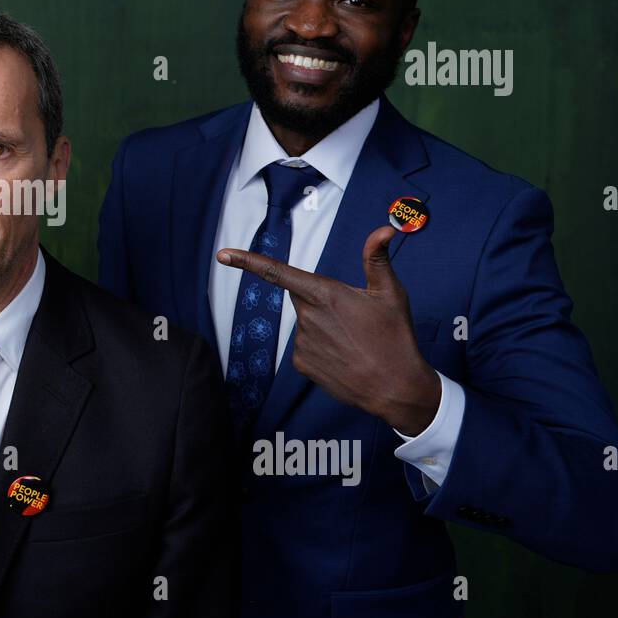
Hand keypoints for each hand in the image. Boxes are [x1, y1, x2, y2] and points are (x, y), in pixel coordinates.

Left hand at [217, 226, 440, 435]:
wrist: (395, 388)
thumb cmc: (395, 337)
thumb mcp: (390, 293)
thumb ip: (376, 258)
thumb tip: (385, 229)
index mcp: (325, 294)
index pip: (277, 272)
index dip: (247, 261)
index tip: (223, 254)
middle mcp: (307, 317)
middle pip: (302, 297)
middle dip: (321, 300)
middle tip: (352, 316)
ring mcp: (302, 343)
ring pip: (305, 323)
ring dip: (323, 326)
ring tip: (354, 340)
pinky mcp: (301, 364)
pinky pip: (305, 346)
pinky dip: (322, 347)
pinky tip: (344, 356)